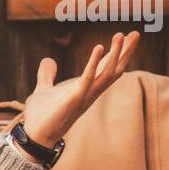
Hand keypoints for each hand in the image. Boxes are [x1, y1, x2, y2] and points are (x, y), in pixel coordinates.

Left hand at [19, 32, 140, 148]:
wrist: (33, 136)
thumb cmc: (41, 116)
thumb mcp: (43, 89)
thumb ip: (47, 75)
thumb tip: (48, 60)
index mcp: (85, 89)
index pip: (105, 69)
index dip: (115, 54)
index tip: (124, 37)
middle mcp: (90, 93)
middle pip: (113, 70)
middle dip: (125, 52)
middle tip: (135, 33)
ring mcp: (84, 96)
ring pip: (107, 73)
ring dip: (116, 54)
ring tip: (121, 35)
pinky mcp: (75, 99)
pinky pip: (88, 79)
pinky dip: (94, 63)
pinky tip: (99, 47)